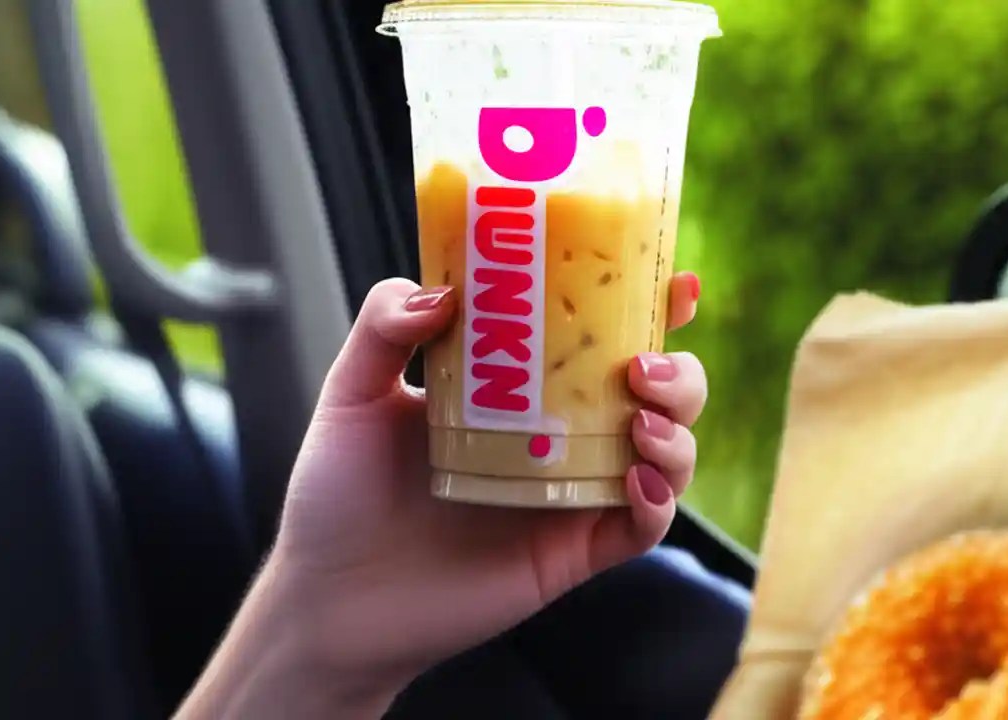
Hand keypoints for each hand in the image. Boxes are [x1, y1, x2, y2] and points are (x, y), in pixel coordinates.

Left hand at [176, 272, 705, 718]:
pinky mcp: (574, 552)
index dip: (651, 306)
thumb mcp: (352, 393)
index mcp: (522, 387)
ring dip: (677, 431)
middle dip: (679, 372)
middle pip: (659, 392)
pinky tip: (635, 482)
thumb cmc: (338, 495)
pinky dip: (658, 502)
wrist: (328, 596)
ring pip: (668, 454)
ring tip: (640, 423)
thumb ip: (384, 327)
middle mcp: (561, 435)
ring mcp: (572, 493)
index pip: (602, 336)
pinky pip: (642, 527)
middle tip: (642, 366)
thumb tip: (444, 293)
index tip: (675, 282)